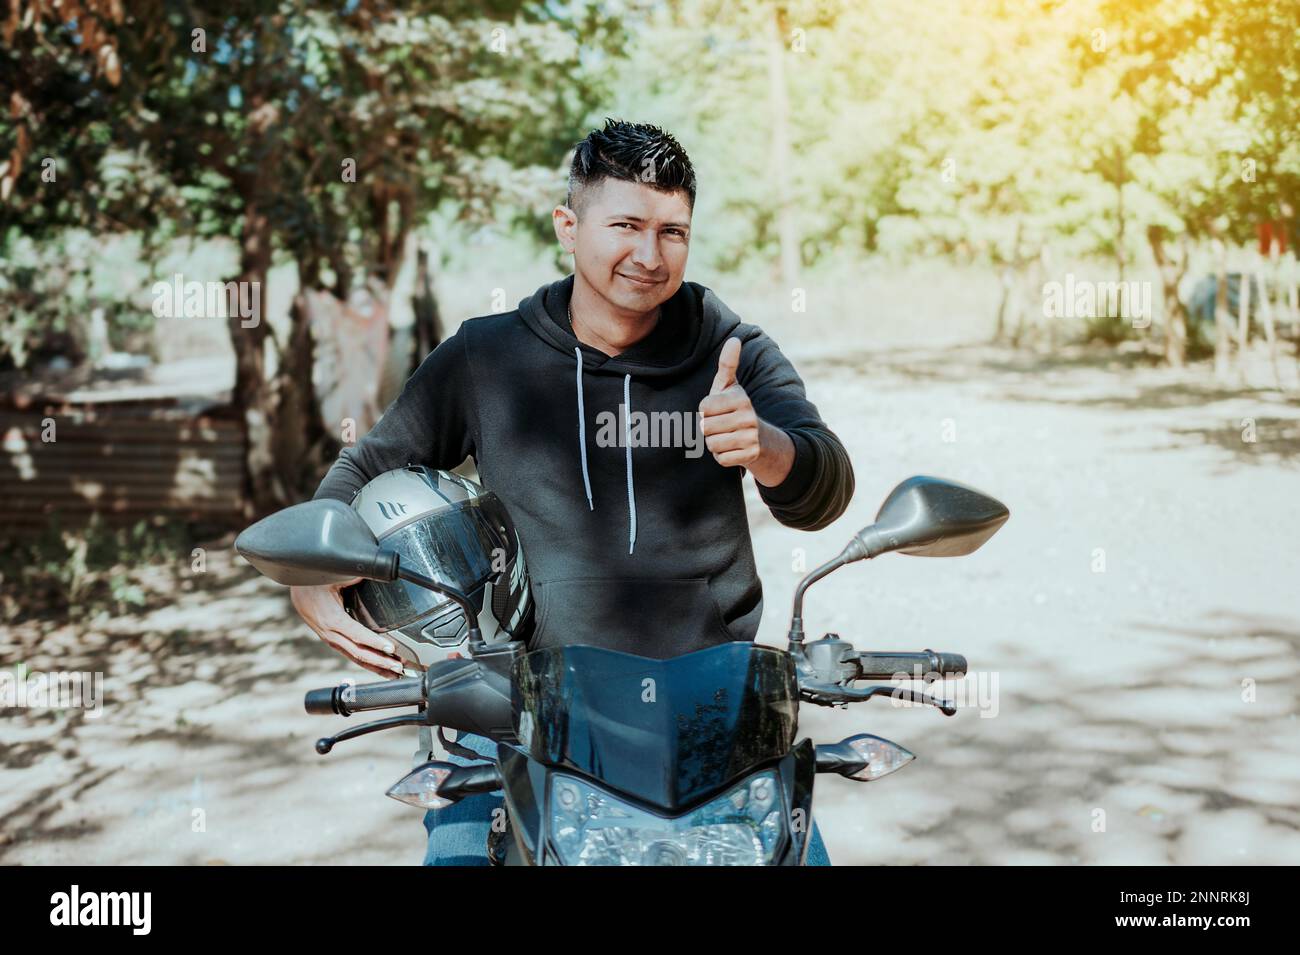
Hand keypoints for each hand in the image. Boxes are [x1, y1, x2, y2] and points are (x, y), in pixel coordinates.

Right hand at [290, 577, 406, 678]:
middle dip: (380, 662)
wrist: (295, 586)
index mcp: (332, 619)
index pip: (356, 635)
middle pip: (358, 652)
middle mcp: (330, 633)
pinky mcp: (332, 640)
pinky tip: (379, 666)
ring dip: (375, 666)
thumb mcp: (335, 576)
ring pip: (355, 657)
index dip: (374, 643)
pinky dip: (366, 661)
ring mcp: (331, 639)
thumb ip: (356, 576)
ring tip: (394, 672)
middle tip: (399, 667)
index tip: (390, 649)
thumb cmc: (315, 580)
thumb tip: (378, 571)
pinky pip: (350, 653)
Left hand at [698, 337, 794, 486]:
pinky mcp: (750, 455)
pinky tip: (733, 449)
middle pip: (706, 428)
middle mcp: (748, 417)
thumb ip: (728, 364)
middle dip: (710, 429)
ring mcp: (751, 437)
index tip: (719, 410)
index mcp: (740, 398)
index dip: (706, 412)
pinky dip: (723, 457)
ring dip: (715, 443)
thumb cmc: (736, 409)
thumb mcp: (730, 386)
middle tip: (723, 426)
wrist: (762, 439)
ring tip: (728, 436)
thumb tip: (734, 339)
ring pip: (712, 444)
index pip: (703, 408)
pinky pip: (721, 459)